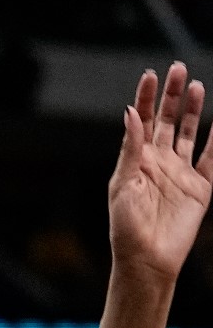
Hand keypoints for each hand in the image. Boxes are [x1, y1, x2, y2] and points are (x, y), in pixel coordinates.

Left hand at [107, 62, 212, 283]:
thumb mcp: (123, 184)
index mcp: (135, 159)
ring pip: (188, 133)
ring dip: (192, 110)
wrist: (148, 258)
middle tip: (178, 68)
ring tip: (195, 85)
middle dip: (171, 95)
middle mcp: (158, 162)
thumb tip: (130, 112)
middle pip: (166, 120)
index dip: (146, 97)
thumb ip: (130, 148)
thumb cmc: (125, 225)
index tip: (151, 74)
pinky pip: (211, 157)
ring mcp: (180, 172)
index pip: (141, 121)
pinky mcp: (200, 187)